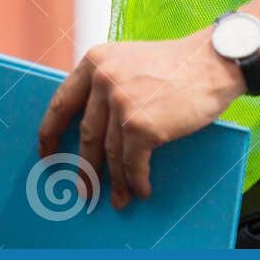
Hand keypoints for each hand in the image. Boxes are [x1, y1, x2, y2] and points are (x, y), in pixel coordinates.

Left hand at [37, 33, 244, 209]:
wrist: (212, 62)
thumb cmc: (176, 64)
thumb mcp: (129, 60)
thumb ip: (107, 82)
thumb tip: (93, 125)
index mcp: (95, 62)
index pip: (61, 103)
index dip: (50, 133)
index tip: (46, 153)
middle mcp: (103, 80)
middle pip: (86, 135)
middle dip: (84, 168)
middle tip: (84, 189)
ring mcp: (121, 103)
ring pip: (110, 154)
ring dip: (114, 182)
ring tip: (118, 199)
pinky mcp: (142, 126)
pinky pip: (133, 163)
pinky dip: (136, 181)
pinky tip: (141, 190)